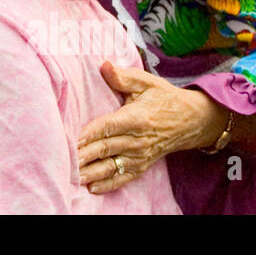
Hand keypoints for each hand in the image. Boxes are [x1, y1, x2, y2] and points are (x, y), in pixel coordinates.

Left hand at [75, 61, 228, 194]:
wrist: (192, 121)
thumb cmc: (164, 98)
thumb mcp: (146, 82)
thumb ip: (123, 76)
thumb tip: (104, 65)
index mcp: (136, 118)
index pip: (108, 127)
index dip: (89, 133)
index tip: (72, 138)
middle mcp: (138, 140)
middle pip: (106, 148)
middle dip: (84, 155)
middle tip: (63, 160)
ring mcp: (140, 156)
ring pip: (111, 166)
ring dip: (91, 172)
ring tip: (72, 176)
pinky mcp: (142, 166)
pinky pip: (123, 178)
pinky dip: (108, 184)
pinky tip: (92, 188)